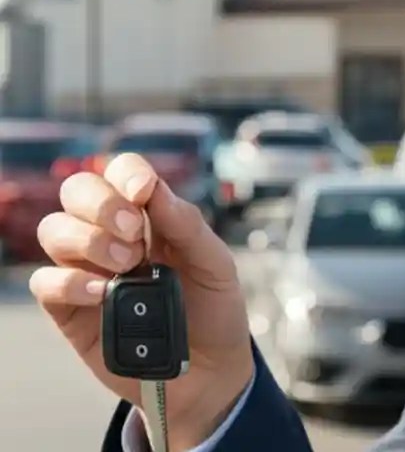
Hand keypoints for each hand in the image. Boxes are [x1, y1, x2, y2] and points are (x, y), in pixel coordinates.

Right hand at [29, 153, 253, 448]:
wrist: (208, 372)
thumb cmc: (214, 311)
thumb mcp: (217, 265)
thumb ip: (188, 226)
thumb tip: (156, 191)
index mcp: (150, 217)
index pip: (121, 173)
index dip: (126, 173)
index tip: (143, 192)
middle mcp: (111, 235)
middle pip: (78, 191)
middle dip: (101, 203)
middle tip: (134, 233)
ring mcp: (87, 270)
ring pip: (55, 230)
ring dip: (88, 239)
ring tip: (128, 264)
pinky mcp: (69, 310)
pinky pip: (46, 282)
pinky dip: (70, 281)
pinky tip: (103, 292)